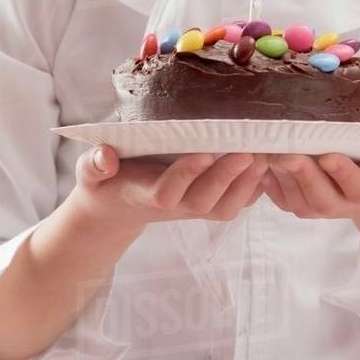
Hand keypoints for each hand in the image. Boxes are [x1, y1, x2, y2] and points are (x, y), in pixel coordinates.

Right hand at [73, 145, 269, 231]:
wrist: (117, 206)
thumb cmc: (106, 180)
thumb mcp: (90, 171)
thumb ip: (94, 164)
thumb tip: (104, 158)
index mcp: (143, 194)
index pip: (166, 191)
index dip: (185, 175)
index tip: (203, 153)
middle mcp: (172, 205)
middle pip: (203, 200)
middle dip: (226, 176)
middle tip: (249, 151)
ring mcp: (191, 208)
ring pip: (223, 207)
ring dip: (245, 184)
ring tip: (264, 156)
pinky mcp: (207, 206)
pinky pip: (235, 204)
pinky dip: (254, 188)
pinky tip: (268, 165)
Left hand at [262, 134, 359, 225]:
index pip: (355, 185)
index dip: (342, 172)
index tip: (330, 156)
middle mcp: (342, 203)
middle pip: (320, 195)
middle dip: (304, 175)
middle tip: (288, 154)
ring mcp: (319, 207)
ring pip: (297, 198)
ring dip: (281, 178)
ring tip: (267, 152)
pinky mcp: (301, 204)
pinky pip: (282, 199)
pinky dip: (268, 184)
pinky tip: (258, 162)